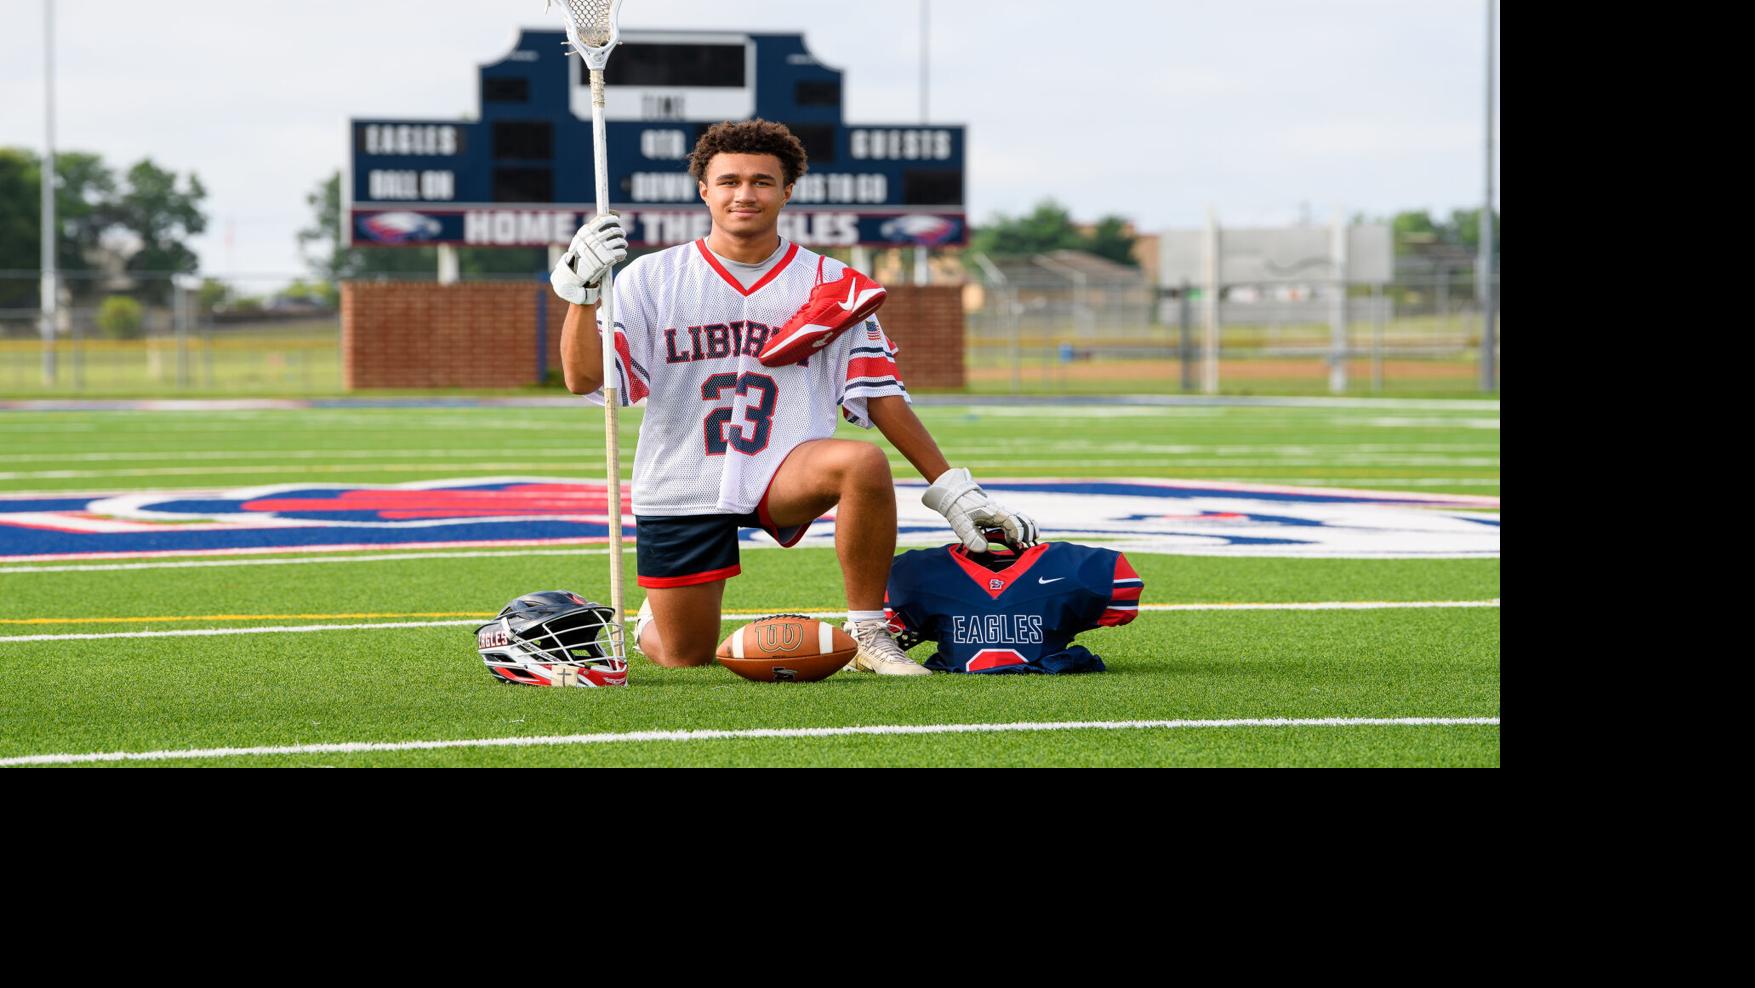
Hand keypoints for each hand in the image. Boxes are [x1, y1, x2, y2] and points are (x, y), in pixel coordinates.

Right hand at [550, 211, 627, 304]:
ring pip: (620, 241)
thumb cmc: (581, 254)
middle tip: (621, 234)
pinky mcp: (608, 259)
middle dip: (620, 231)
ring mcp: (601, 249)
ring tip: (622, 245)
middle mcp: (594, 240)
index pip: (603, 220)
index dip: (613, 219)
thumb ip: (595, 226)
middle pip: (614, 230)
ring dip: (623, 243)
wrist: (576, 273)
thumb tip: (615, 214)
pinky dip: (622, 253)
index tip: (616, 220)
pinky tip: (619, 255)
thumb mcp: (582, 238)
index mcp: (587, 232)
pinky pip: (622, 252)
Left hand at [921, 468, 1039, 551]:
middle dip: (1029, 532)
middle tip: (1027, 546)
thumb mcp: (962, 524)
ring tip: (1028, 543)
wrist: (956, 496)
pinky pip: (1017, 520)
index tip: (1014, 542)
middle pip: (1024, 519)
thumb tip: (983, 549)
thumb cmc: (959, 509)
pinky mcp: (1000, 515)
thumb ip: (971, 537)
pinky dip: (1023, 528)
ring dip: (1028, 530)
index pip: (1014, 522)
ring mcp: (1002, 512)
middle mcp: (1002, 512)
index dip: (1018, 533)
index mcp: (994, 513)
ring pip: (1023, 518)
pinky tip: (1017, 539)